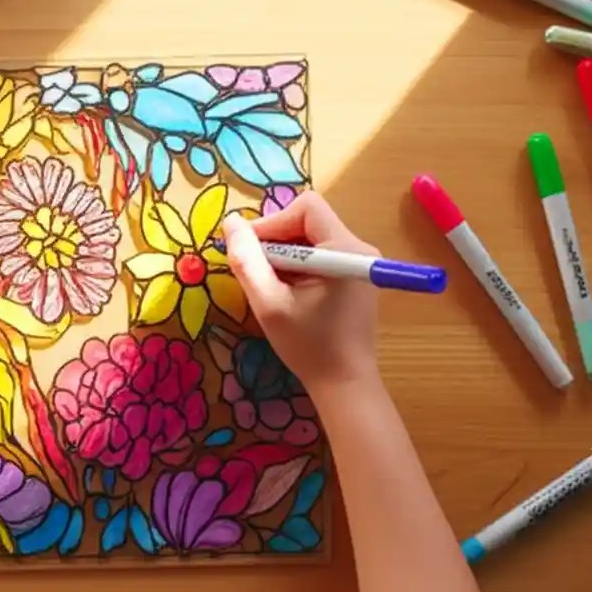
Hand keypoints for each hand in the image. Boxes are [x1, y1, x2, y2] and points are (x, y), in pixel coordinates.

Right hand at [222, 191, 378, 390]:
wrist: (345, 384)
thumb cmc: (308, 346)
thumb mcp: (269, 303)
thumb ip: (248, 260)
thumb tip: (231, 222)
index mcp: (345, 249)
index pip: (306, 208)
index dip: (272, 222)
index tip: (249, 250)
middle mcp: (359, 248)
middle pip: (309, 221)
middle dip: (276, 240)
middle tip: (255, 270)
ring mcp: (360, 263)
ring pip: (311, 238)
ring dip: (284, 255)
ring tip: (270, 286)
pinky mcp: (355, 277)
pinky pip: (320, 255)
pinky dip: (298, 267)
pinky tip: (287, 293)